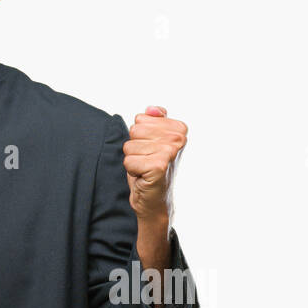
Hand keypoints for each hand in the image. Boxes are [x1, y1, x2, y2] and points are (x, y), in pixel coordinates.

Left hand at [124, 105, 186, 221]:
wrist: (155, 198)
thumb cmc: (153, 168)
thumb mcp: (153, 139)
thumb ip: (153, 120)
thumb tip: (151, 109)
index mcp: (178, 129)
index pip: (141, 118)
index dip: (140, 135)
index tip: (152, 148)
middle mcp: (177, 139)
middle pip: (134, 130)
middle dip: (135, 147)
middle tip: (147, 159)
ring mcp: (169, 152)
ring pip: (129, 146)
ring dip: (133, 159)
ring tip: (146, 167)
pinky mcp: (158, 166)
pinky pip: (128, 160)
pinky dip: (132, 170)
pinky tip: (144, 175)